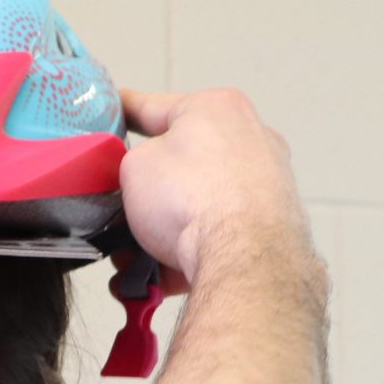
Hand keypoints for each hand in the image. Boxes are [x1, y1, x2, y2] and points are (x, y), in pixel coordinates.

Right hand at [118, 87, 308, 287]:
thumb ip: (131, 163)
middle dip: (144, 194)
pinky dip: (184, 256)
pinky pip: (214, 238)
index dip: (125, 110)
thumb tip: (143, 182)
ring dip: (159, 233)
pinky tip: (157, 276)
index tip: (113, 108)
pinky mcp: (270, 226)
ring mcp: (265, 184)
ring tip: (132, 259)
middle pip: (180, 164)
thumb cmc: (193, 199)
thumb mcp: (132, 165)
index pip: (156, 106)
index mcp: (216, 109)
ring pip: (194, 206)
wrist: (240, 256)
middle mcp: (251, 139)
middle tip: (119, 213)